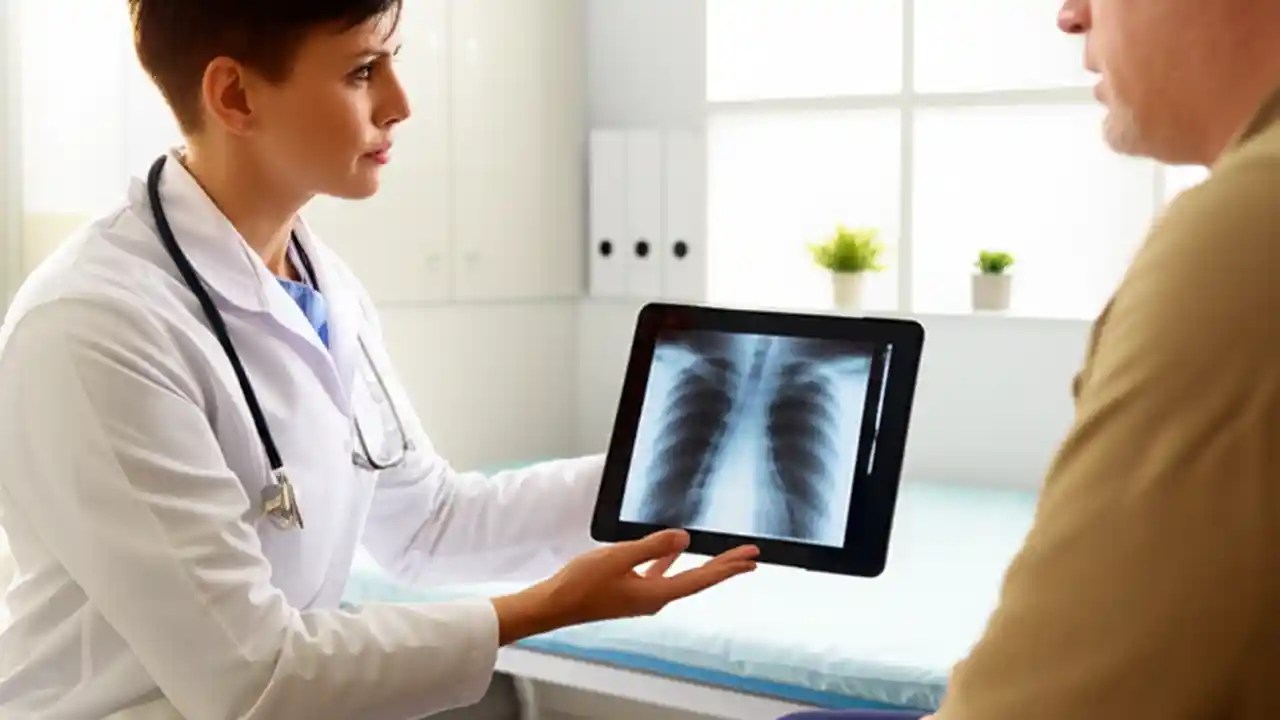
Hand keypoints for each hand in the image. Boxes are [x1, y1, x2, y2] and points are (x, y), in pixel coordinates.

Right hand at [491, 529, 758, 643]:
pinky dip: (671, 561)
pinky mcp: (630, 591)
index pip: (702, 579)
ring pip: (682, 577)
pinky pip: (660, 574)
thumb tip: (684, 538)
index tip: (751, 558)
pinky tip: (673, 551)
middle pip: (699, 580)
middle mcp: (654, 599)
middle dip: (725, 566)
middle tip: (751, 556)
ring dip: (703, 565)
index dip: (728, 567)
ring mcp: (642, 597)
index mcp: (656, 595)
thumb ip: (652, 546)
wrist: (554, 605)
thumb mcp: (619, 558)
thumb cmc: (582, 583)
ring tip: (724, 556)